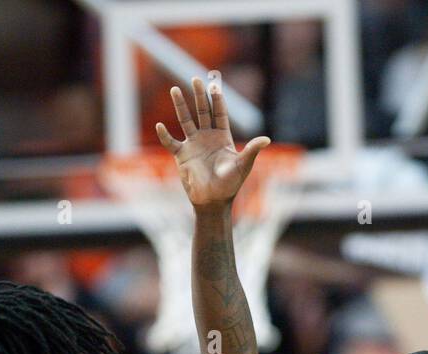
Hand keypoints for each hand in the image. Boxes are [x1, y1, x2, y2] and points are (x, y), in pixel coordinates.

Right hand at [156, 77, 270, 209]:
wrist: (213, 201)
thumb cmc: (230, 185)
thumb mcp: (242, 166)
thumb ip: (252, 150)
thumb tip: (267, 139)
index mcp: (222, 137)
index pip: (219, 114)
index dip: (217, 100)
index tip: (214, 87)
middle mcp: (207, 137)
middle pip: (202, 112)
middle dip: (199, 96)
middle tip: (195, 79)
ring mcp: (193, 144)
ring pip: (185, 120)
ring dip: (180, 106)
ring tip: (174, 89)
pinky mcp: (182, 155)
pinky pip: (170, 142)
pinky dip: (165, 135)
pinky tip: (160, 126)